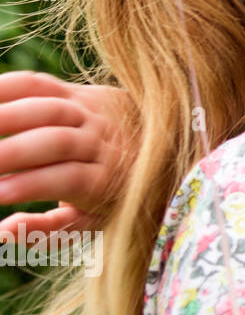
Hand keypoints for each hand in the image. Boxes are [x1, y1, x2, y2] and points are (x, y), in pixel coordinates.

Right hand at [0, 71, 129, 236]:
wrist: (159, 150)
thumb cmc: (110, 198)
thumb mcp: (85, 224)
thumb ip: (43, 230)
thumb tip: (1, 230)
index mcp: (107, 180)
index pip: (67, 180)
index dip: (28, 186)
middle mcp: (103, 143)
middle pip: (58, 142)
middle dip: (10, 152)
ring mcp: (93, 114)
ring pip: (50, 109)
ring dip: (5, 117)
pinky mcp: (80, 92)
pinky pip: (42, 84)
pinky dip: (8, 87)